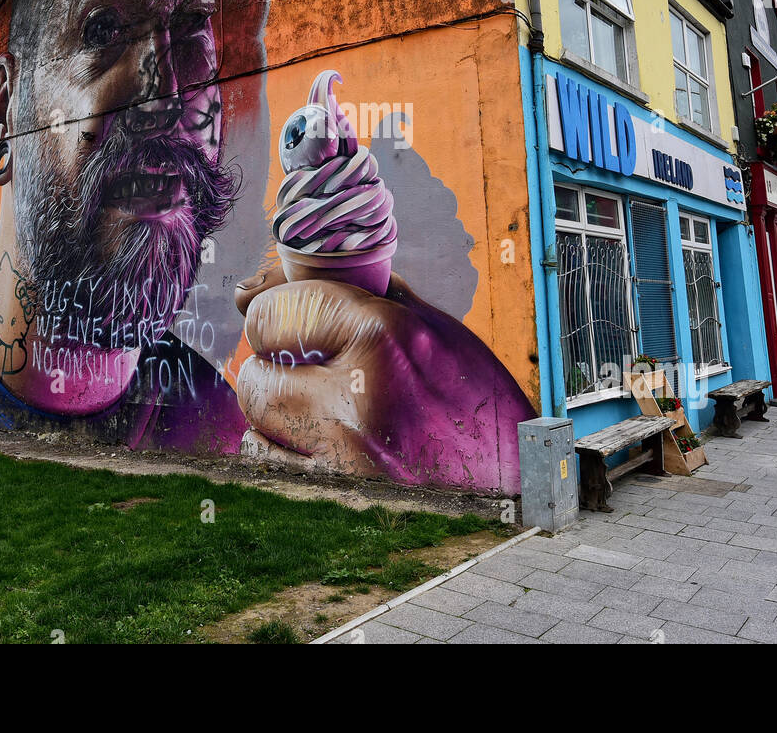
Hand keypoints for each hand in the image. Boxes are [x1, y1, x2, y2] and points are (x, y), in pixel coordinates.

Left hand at [232, 265, 534, 490]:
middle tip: (294, 362)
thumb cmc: (480, 404)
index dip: (271, 312)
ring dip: (274, 409)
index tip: (279, 318)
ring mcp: (344, 460)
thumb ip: (369, 298)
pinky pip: (269, 466)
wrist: (520, 489)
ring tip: (315, 404)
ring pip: (256, 422)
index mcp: (387, 338)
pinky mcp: (335, 504)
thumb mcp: (439, 331)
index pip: (276, 311)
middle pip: (256, 370)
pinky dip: (283, 451)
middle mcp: (359, 398)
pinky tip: (318, 444)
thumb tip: (294, 272)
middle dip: (271, 363)